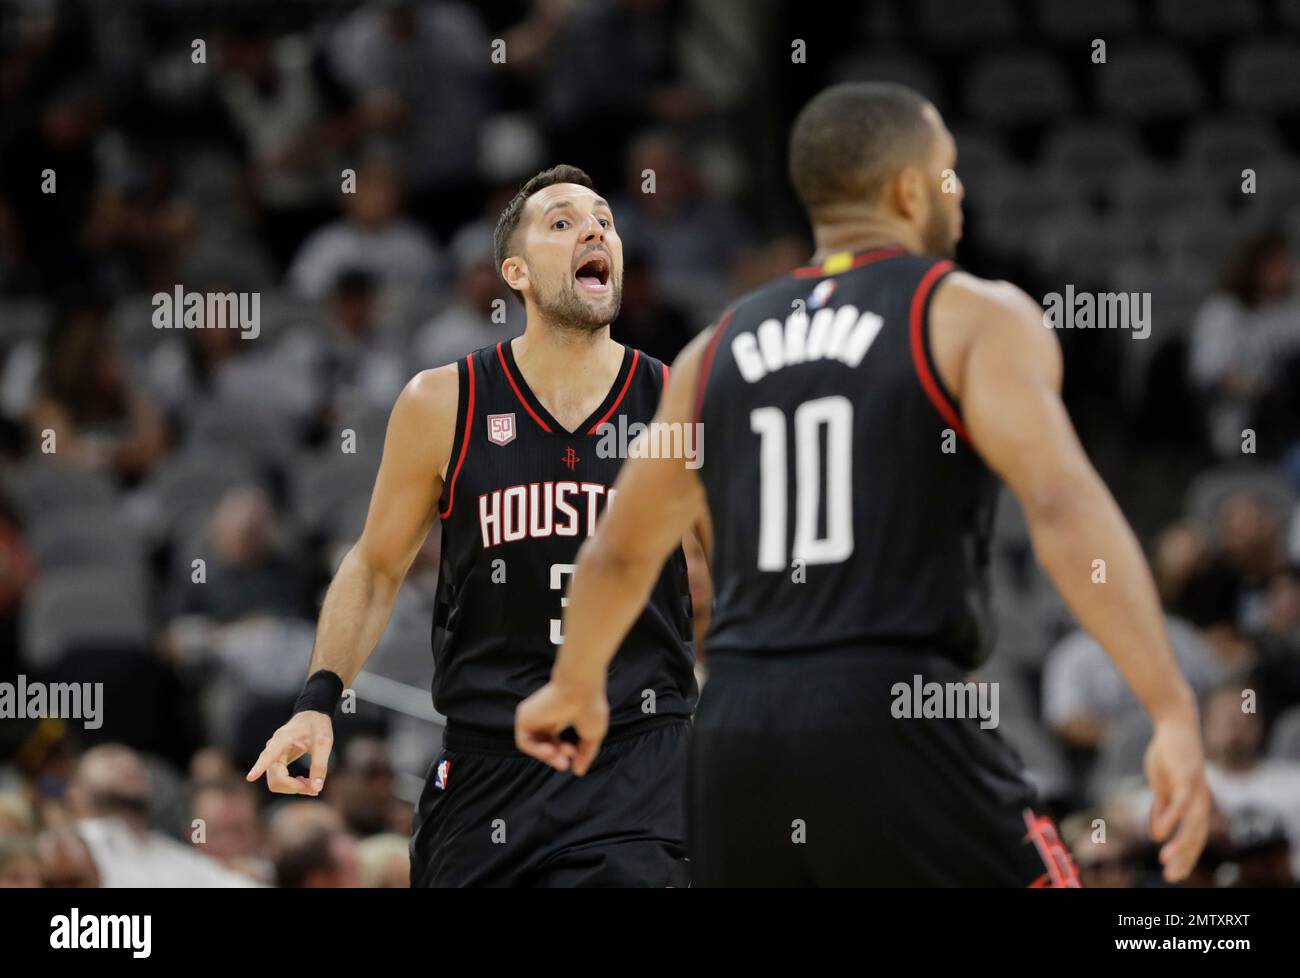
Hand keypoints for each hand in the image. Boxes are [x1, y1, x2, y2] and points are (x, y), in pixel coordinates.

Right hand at [246, 711, 333, 795]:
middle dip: (293, 787)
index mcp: (282, 739)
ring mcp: (272, 757)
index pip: (268, 755)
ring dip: (293, 787)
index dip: (260, 767)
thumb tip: (316, 788)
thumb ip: (320, 765)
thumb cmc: (317, 726)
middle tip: (314, 788)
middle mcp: (272, 748)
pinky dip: (292, 785)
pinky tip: (305, 781)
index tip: (250, 777)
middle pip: (275, 777)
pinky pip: (279, 780)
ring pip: (276, 782)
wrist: (312, 717)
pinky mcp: (276, 763)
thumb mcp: (324, 743)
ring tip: (312, 783)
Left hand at [515, 681, 608, 774]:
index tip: (575, 756)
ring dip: (547, 757)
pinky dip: (536, 751)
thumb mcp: (592, 735)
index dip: (564, 753)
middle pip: (545, 744)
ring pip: (534, 745)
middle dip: (555, 757)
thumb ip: (585, 754)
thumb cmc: (590, 707)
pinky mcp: (524, 716)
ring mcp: (534, 715)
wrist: (579, 689)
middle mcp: (545, 715)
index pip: (556, 741)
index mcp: (560, 715)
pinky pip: (524, 742)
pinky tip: (550, 750)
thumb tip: (578, 772)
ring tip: (560, 759)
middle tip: (565, 765)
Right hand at [1144, 716, 1211, 882]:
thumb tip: (1157, 834)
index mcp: (1195, 803)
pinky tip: (1160, 833)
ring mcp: (1196, 790)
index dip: (1184, 855)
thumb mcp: (1161, 786)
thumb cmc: (1168, 753)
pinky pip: (1182, 804)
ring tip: (1165, 860)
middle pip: (1197, 836)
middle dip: (1184, 858)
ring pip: (1193, 825)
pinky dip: (1171, 820)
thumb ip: (1161, 809)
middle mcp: (1201, 800)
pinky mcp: (1187, 778)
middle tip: (1171, 876)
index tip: (1171, 872)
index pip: (1193, 836)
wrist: (1173, 725)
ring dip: (1180, 845)